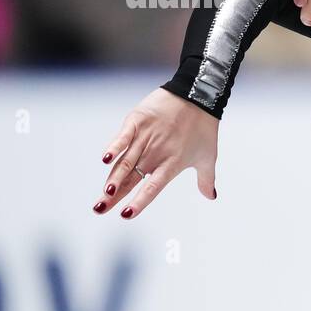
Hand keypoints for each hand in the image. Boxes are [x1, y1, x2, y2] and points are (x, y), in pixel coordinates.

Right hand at [93, 88, 218, 219]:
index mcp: (172, 164)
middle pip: (131, 178)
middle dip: (114, 195)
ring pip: (125, 161)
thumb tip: (211, 196)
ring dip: (112, 177)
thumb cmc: (204, 128)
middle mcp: (156, 153)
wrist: (199, 95)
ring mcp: (146, 137)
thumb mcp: (208, 156)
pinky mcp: (138, 121)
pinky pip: (123, 136)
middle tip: (98, 209)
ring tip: (103, 193)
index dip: (139, 201)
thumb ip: (206, 179)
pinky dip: (114, 147)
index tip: (125, 216)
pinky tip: (104, 159)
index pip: (152, 187)